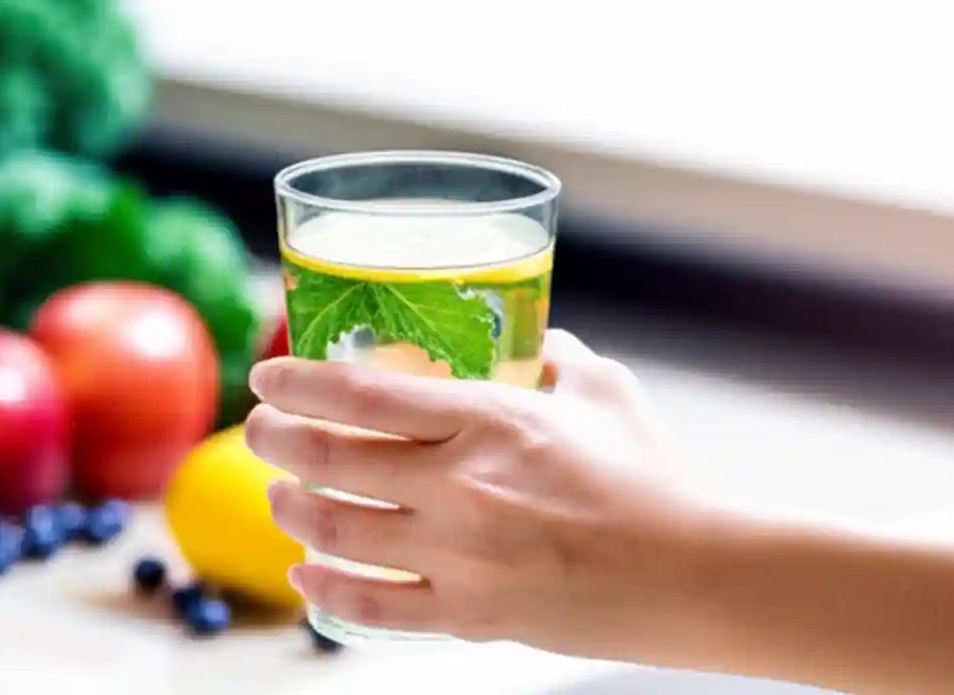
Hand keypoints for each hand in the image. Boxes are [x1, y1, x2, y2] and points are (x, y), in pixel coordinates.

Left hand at [246, 330, 712, 659]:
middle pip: (330, 460)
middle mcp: (459, 487)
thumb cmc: (654, 477)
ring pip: (336, 532)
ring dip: (291, 509)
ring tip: (281, 495)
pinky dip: (326, 591)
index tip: (267, 376)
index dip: (297, 382)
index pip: (361, 395)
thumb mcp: (604, 391)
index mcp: (489, 421)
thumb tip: (528, 339)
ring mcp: (459, 556)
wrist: (695, 575)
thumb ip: (555, 357)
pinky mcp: (469, 614)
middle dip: (275, 441)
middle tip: (259, 431)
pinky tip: (304, 574)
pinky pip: (373, 607)